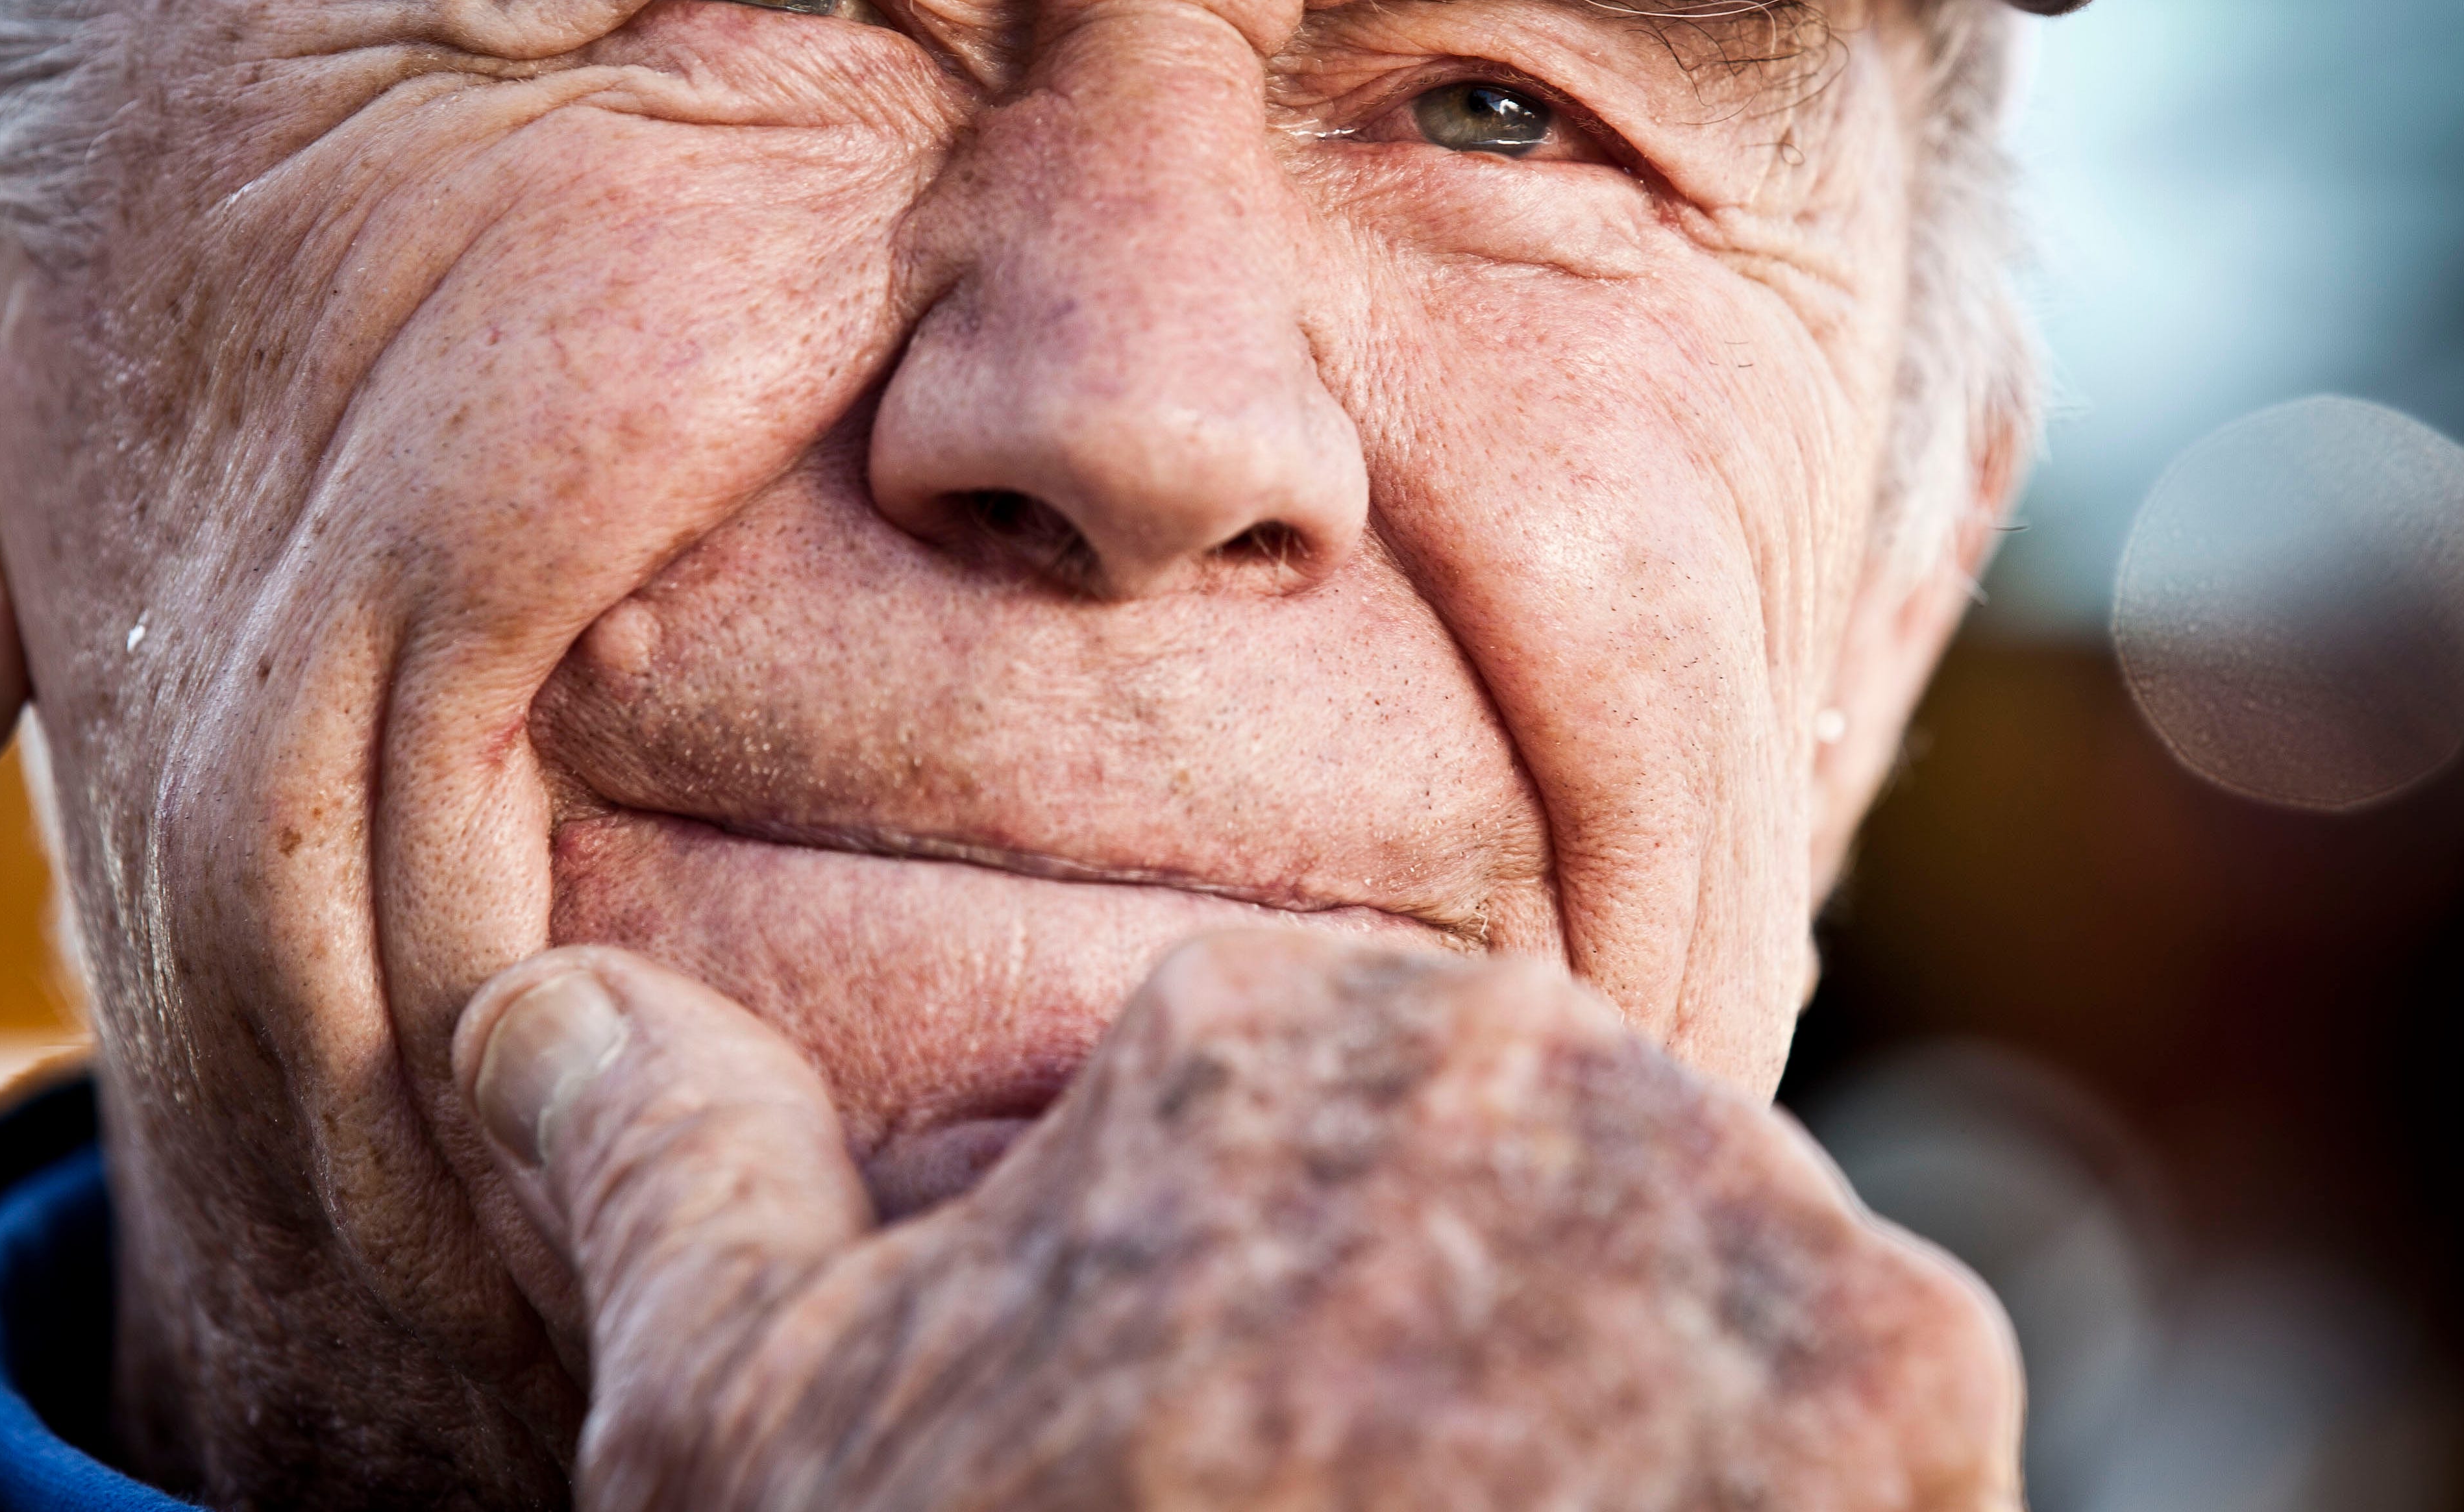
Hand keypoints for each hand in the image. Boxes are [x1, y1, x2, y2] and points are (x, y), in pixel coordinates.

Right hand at [454, 933, 2021, 1510]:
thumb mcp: (753, 1429)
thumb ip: (673, 1165)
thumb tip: (535, 1003)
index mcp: (1289, 1018)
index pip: (1289, 1128)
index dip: (1213, 1328)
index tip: (1183, 1477)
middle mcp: (1553, 1059)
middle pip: (1501, 1204)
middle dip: (1424, 1362)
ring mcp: (1759, 1224)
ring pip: (1677, 1298)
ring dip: (1607, 1430)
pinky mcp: (1928, 1404)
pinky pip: (1864, 1421)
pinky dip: (1768, 1505)